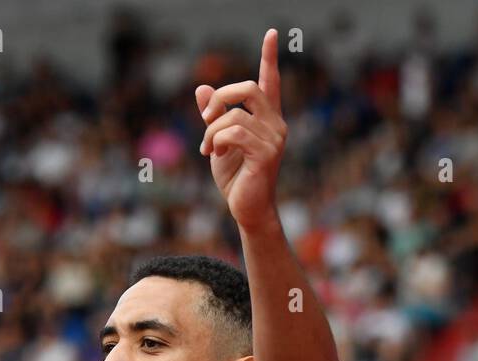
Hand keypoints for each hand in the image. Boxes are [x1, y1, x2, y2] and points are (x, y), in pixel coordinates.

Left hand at [196, 28, 286, 232]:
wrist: (247, 209)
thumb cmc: (235, 178)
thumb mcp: (217, 141)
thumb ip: (212, 117)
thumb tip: (201, 89)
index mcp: (267, 118)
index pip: (270, 81)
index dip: (269, 57)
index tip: (271, 33)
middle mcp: (276, 124)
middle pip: (246, 88)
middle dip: (219, 99)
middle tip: (205, 120)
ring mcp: (274, 139)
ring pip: (232, 115)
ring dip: (210, 131)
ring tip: (207, 150)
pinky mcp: (266, 154)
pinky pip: (233, 132)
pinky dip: (215, 141)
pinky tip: (212, 154)